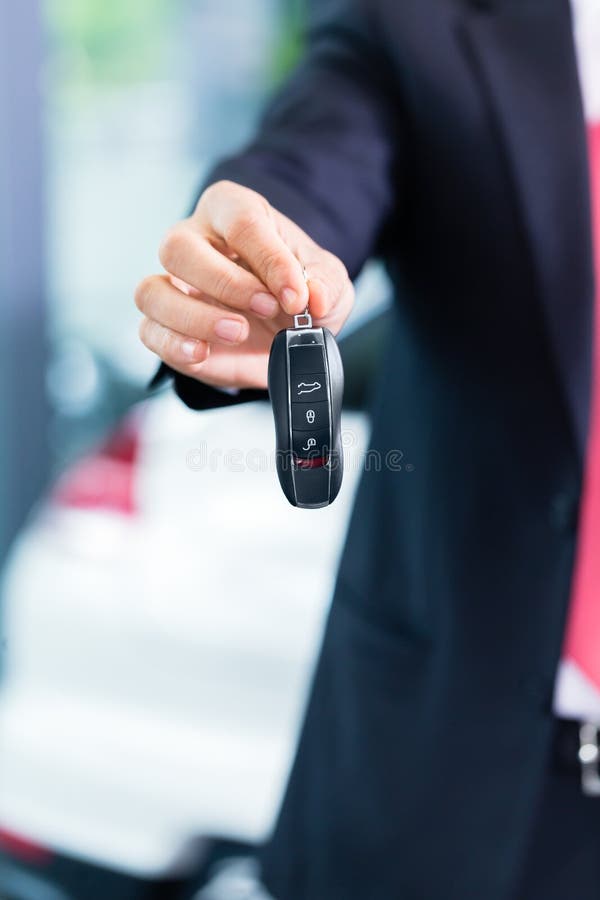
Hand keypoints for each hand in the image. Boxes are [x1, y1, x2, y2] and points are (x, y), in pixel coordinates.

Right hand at [135, 180, 353, 388]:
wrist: (286, 334)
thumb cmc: (298, 292)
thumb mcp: (328, 282)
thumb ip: (325, 283)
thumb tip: (314, 296)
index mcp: (233, 212)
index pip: (241, 221)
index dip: (270, 260)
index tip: (297, 296)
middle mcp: (194, 241)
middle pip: (178, 246)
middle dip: (225, 283)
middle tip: (266, 308)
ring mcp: (173, 285)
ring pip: (152, 291)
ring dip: (194, 317)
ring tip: (238, 332)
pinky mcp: (164, 326)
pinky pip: (149, 331)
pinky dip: (175, 344)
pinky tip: (204, 352)